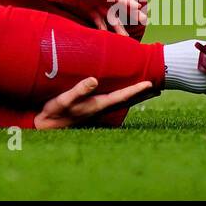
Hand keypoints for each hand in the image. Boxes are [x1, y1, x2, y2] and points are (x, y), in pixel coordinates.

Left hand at [31, 0, 145, 36]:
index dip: (125, 0)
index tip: (137, 7)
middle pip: (115, 3)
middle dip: (129, 11)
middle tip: (144, 20)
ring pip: (108, 12)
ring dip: (118, 23)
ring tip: (127, 37)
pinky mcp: (83, 5)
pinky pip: (97, 17)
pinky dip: (103, 26)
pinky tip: (107, 36)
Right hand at [34, 77, 154, 128]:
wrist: (47, 125)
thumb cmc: (55, 112)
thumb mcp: (64, 100)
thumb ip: (78, 90)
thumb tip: (93, 80)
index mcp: (97, 105)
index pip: (121, 96)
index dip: (136, 90)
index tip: (150, 83)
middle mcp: (101, 108)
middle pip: (127, 101)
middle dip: (142, 94)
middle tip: (158, 87)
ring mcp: (97, 109)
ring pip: (122, 101)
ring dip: (135, 96)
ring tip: (147, 90)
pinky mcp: (92, 108)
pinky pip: (114, 101)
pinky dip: (124, 96)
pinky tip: (123, 93)